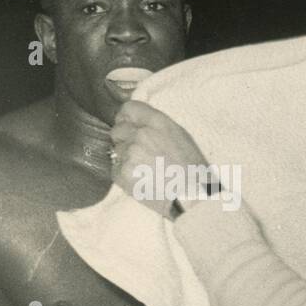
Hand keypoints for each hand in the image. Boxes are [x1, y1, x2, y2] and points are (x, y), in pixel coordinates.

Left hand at [111, 101, 209, 216]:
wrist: (191, 196)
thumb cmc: (191, 169)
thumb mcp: (180, 136)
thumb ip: (156, 126)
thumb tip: (138, 122)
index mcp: (157, 122)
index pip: (128, 109)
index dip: (125, 118)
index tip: (126, 126)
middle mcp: (141, 134)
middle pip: (117, 130)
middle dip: (123, 140)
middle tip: (138, 154)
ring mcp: (130, 153)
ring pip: (116, 151)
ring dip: (125, 159)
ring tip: (144, 171)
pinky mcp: (122, 172)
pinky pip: (114, 169)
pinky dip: (123, 175)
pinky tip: (140, 180)